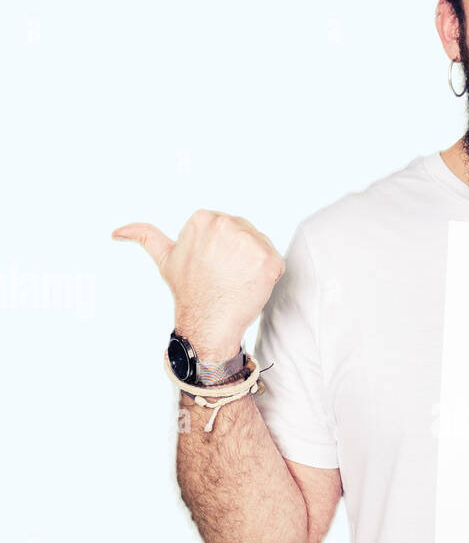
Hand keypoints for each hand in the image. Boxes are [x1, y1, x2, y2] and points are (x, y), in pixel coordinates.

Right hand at [111, 209, 285, 359]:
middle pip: (247, 234)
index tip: (213, 267)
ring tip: (236, 283)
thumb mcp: (165, 259)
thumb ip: (146, 237)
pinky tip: (251, 288)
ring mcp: (248, 241)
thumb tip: (117, 232)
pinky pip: (276, 263)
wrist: (207, 324)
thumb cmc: (188, 292)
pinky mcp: (268, 259)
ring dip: (254, 266)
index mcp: (203, 218)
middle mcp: (226, 224)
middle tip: (225, 278)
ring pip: (262, 248)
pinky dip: (269, 277)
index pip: (228, 228)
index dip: (224, 250)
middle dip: (240, 256)